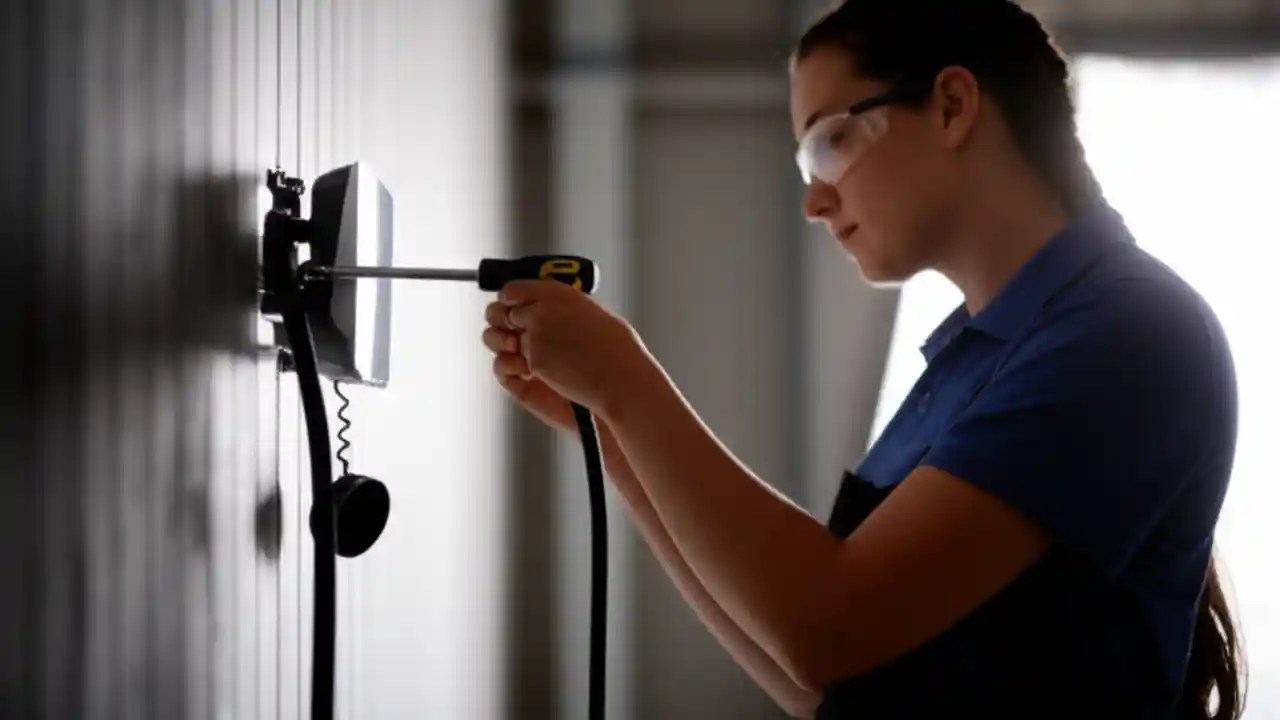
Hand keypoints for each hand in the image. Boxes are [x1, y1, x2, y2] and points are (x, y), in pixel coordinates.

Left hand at [482, 279, 648, 416]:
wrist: (621, 378)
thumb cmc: (617, 351)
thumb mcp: (593, 315)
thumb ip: (566, 309)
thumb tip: (555, 310)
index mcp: (559, 293)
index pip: (513, 289)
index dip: (510, 300)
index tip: (511, 306)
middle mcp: (543, 310)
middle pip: (501, 312)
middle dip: (506, 325)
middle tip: (515, 333)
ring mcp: (536, 335)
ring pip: (507, 339)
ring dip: (515, 347)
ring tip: (537, 356)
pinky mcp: (534, 360)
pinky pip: (518, 363)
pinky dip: (528, 369)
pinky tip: (550, 372)